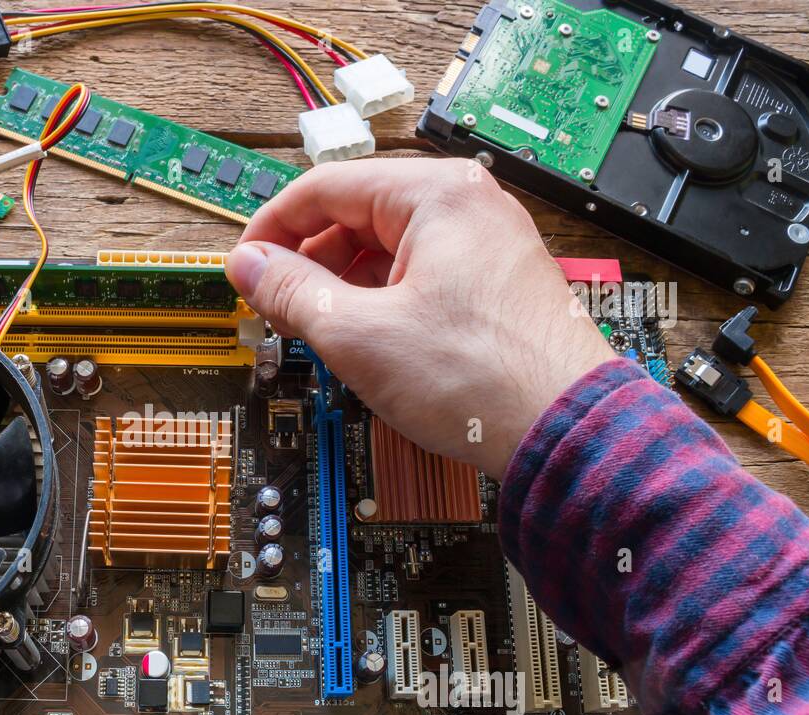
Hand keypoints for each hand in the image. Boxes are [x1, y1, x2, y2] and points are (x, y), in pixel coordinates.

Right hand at [226, 158, 614, 478]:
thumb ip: (291, 291)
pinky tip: (365, 340)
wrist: (565, 431)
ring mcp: (487, 245)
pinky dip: (380, 300)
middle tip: (275, 307)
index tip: (243, 268)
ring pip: (387, 249)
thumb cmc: (479, 378)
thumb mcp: (357, 334)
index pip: (324, 187)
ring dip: (341, 284)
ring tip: (318, 331)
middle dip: (307, 261)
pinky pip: (420, 275)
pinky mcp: (495, 285)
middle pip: (356, 215)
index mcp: (436, 195)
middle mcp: (467, 206)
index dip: (270, 229)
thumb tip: (246, 267)